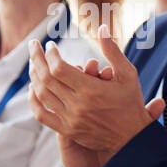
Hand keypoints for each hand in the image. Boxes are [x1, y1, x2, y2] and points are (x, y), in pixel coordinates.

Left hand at [28, 24, 164, 166]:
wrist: (133, 138)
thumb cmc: (132, 104)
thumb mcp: (128, 75)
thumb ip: (113, 51)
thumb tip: (101, 28)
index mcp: (91, 90)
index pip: (59, 68)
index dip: (51, 54)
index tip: (51, 45)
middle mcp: (78, 105)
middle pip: (46, 78)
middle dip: (37, 59)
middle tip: (34, 47)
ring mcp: (70, 119)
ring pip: (41, 94)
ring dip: (34, 76)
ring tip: (34, 64)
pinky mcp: (67, 130)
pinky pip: (41, 114)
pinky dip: (33, 100)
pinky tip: (33, 88)